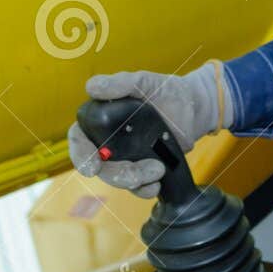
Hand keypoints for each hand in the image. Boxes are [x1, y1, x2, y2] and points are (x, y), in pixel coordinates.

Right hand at [65, 60, 234, 198]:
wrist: (192, 108)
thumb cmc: (165, 91)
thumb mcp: (144, 82)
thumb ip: (120, 83)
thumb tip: (92, 87)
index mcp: (101, 120)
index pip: (79, 139)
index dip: (80, 155)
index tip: (91, 167)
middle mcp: (109, 141)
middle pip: (100, 167)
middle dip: (116, 175)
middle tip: (135, 174)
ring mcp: (126, 157)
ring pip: (118, 179)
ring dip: (135, 181)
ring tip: (158, 169)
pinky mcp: (142, 168)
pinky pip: (137, 188)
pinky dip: (145, 190)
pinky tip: (157, 184)